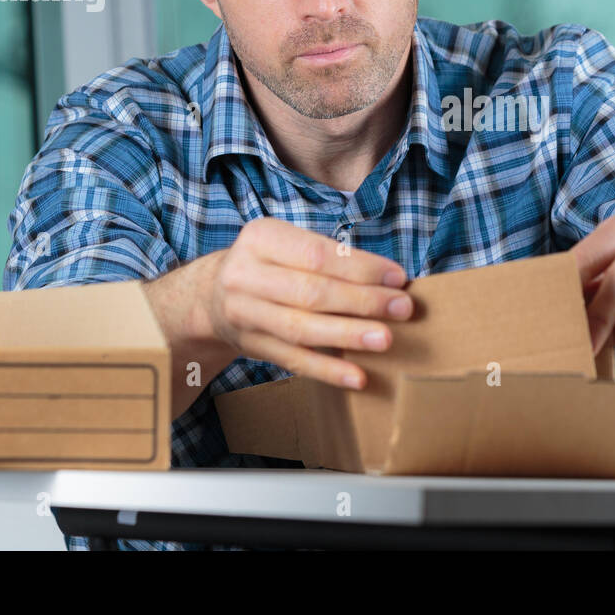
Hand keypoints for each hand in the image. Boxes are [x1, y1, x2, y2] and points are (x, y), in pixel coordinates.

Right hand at [206, 217, 413, 388]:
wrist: (212, 295)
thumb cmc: (270, 265)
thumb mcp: (287, 244)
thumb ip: (331, 257)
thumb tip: (389, 280)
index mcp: (260, 238)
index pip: (317, 254)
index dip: (360, 267)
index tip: (398, 278)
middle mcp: (245, 275)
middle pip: (311, 291)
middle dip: (362, 301)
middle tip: (402, 308)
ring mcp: (244, 313)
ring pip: (301, 328)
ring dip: (348, 335)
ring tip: (385, 339)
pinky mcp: (250, 346)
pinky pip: (293, 361)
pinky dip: (327, 370)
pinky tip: (356, 376)